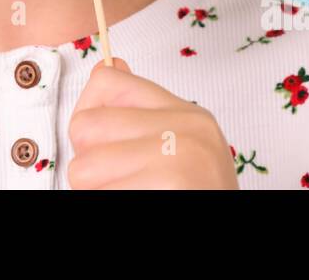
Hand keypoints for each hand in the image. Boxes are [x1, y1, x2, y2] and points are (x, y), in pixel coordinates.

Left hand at [66, 56, 238, 189]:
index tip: (103, 140)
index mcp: (188, 114)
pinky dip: (109, 202)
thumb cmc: (196, 194)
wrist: (226, 240)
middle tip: (122, 181)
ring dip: (97, 191)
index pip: (106, 82)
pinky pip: (98, 194)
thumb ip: (140, 112)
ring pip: (82, 169)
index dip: (90, 113)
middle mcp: (187, 130)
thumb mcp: (178, 146)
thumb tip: (107, 66)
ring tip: (132, 194)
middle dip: (90, 162)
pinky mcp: (168, 184)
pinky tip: (140, 201)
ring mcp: (179, 157)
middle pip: (85, 126)